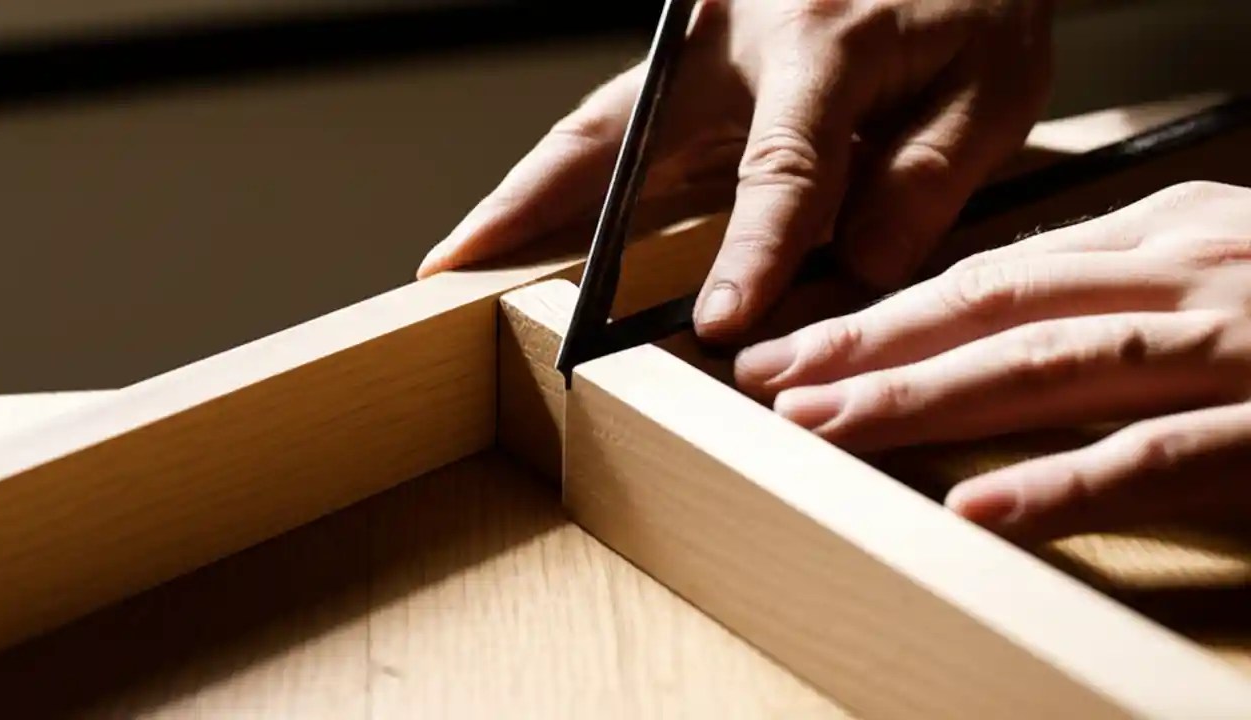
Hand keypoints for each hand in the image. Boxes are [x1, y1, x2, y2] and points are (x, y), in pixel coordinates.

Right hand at [417, 0, 1052, 340]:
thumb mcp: (989, 86)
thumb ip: (925, 182)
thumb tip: (848, 274)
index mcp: (822, 42)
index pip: (780, 168)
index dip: (752, 250)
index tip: (723, 325)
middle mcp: (733, 41)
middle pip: (614, 132)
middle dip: (529, 204)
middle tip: (455, 270)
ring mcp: (697, 48)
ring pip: (596, 131)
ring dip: (525, 198)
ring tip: (464, 262)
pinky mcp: (691, 63)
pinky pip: (620, 131)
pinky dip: (569, 186)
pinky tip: (539, 234)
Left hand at [734, 181, 1250, 541]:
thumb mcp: (1220, 271)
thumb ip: (1117, 289)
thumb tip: (993, 324)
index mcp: (1168, 236)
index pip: (992, 269)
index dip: (882, 309)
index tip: (798, 341)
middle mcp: (1187, 275)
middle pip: (992, 306)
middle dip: (870, 344)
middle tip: (770, 377)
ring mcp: (1237, 349)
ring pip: (1051, 366)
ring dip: (925, 399)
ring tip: (825, 423)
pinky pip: (1161, 458)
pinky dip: (1066, 485)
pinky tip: (979, 511)